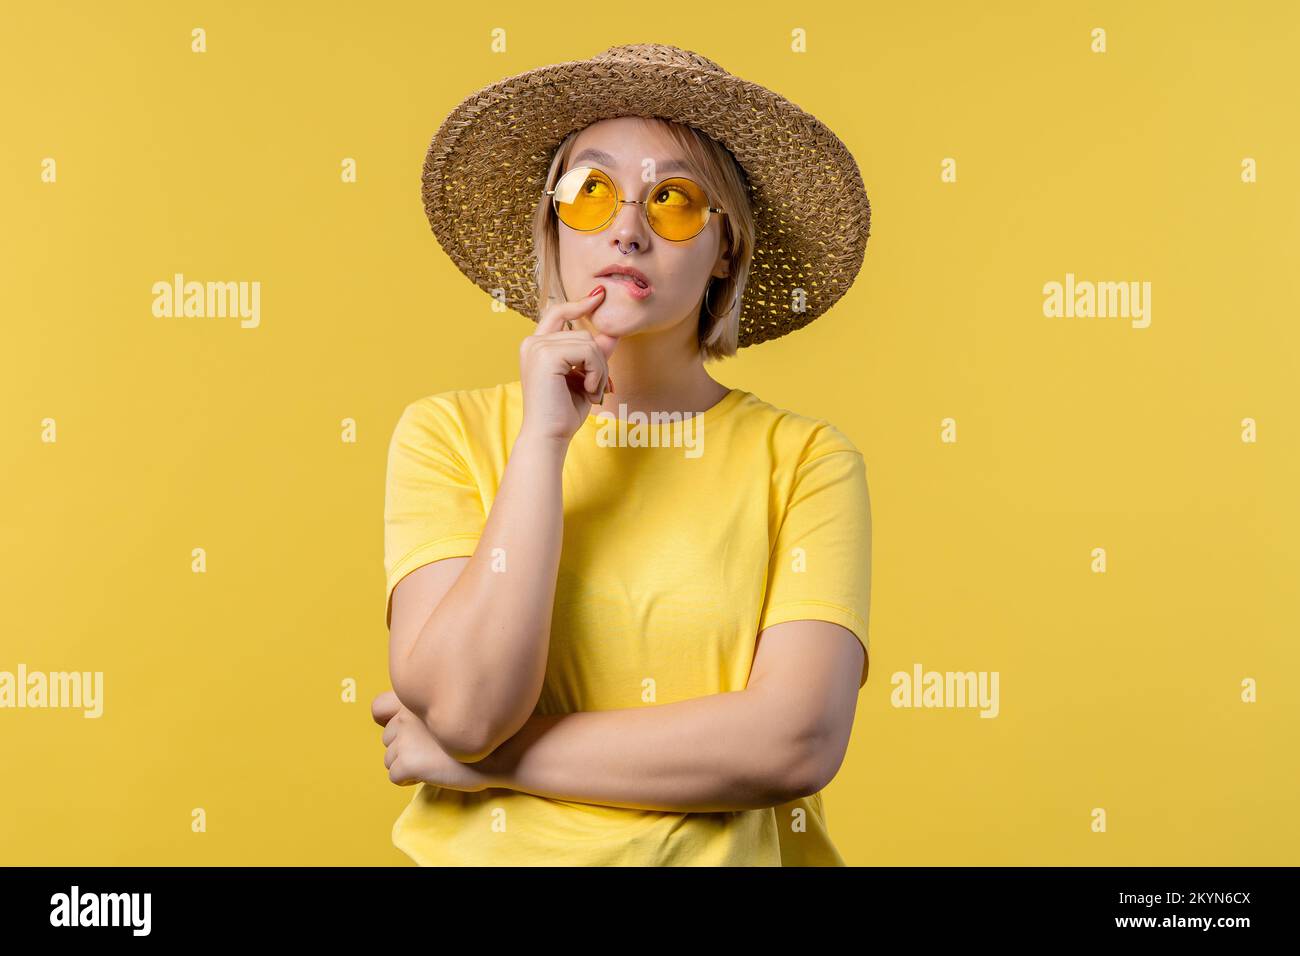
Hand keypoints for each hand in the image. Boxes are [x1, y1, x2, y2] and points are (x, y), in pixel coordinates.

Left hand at [370, 690, 495, 791]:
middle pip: (387, 738)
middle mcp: (406, 713)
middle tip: (434, 750)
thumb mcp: (458, 701)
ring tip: (435, 761)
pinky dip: (409, 779)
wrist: (504, 748)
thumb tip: (409, 718)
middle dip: (405, 746)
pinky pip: (395, 776)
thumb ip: (431, 702)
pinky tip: (431, 774)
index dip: (390, 721)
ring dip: (407, 763)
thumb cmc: (486, 727)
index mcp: (416, 696)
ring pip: (389, 758)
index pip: (379, 708)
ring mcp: (405, 737)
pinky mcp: (408, 761)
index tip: (411, 730)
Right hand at [518, 286, 619, 443]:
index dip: (579, 304)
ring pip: (588, 343)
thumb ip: (595, 355)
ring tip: (593, 393)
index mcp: (537, 347)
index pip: (558, 313)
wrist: (549, 437)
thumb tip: (612, 333)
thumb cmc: (563, 413)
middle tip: (599, 388)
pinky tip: (589, 392)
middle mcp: (533, 343)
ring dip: (600, 371)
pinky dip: (596, 373)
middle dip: (599, 361)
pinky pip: (588, 352)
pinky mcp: (546, 355)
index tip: (599, 295)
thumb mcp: (585, 379)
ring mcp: (537, 347)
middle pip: (582, 333)